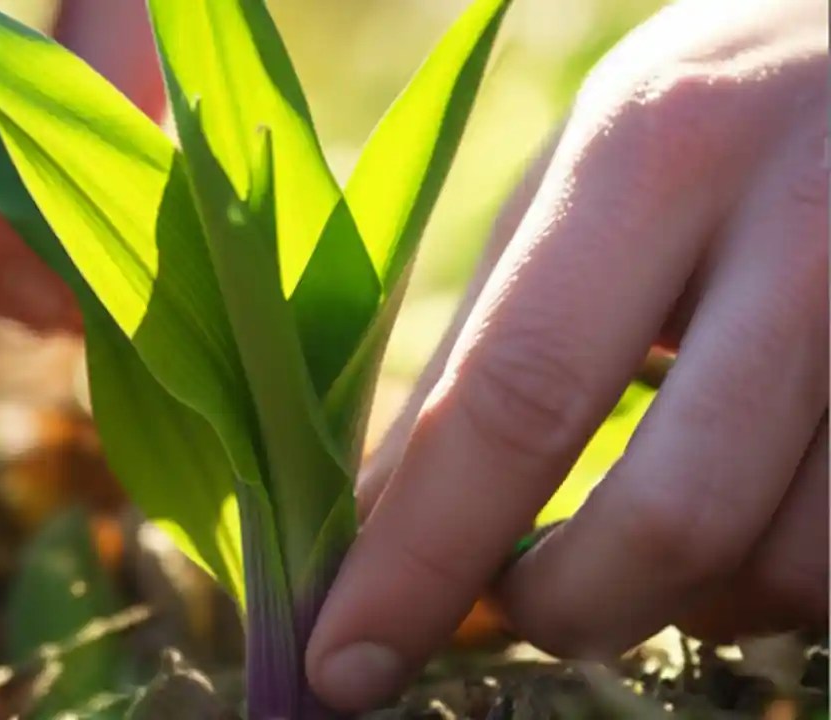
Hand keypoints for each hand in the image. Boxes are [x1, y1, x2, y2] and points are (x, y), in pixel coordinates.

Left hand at [308, 0, 827, 710]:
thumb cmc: (722, 108)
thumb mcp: (590, 175)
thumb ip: (490, 339)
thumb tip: (378, 514)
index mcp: (659, 155)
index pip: (515, 397)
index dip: (419, 557)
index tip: (344, 662)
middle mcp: (807, 227)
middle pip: (670, 516)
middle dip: (567, 608)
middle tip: (523, 604)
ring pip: (794, 565)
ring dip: (688, 599)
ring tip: (650, 534)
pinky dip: (781, 577)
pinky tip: (748, 506)